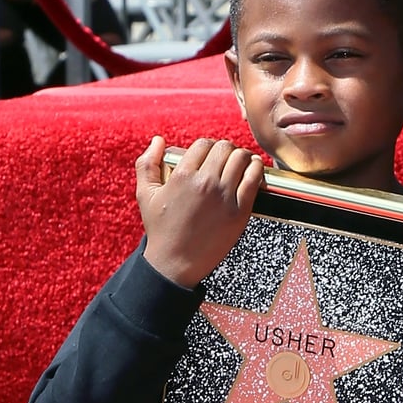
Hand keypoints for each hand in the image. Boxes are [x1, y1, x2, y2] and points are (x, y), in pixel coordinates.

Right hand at [138, 136, 263, 288]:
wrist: (176, 262)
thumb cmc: (161, 229)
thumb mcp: (145, 194)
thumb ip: (147, 163)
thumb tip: (158, 140)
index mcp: (182, 176)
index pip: (204, 144)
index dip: (209, 145)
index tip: (211, 152)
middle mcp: (205, 183)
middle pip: (224, 148)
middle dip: (227, 148)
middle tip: (228, 155)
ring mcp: (224, 197)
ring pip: (241, 160)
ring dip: (243, 156)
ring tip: (243, 159)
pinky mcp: (239, 212)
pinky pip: (253, 180)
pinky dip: (257, 169)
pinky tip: (255, 167)